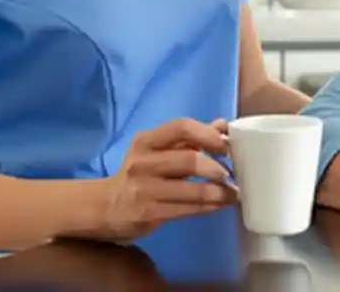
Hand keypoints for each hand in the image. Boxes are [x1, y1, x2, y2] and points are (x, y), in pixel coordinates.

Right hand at [94, 118, 238, 241]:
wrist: (105, 207)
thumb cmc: (140, 174)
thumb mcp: (158, 151)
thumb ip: (189, 139)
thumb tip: (222, 126)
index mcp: (147, 141)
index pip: (181, 127)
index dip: (208, 135)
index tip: (226, 147)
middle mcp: (143, 162)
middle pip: (189, 160)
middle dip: (216, 168)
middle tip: (231, 174)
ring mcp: (145, 189)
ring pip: (192, 190)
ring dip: (220, 192)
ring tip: (233, 193)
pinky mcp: (149, 213)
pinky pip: (188, 209)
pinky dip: (210, 206)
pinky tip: (220, 204)